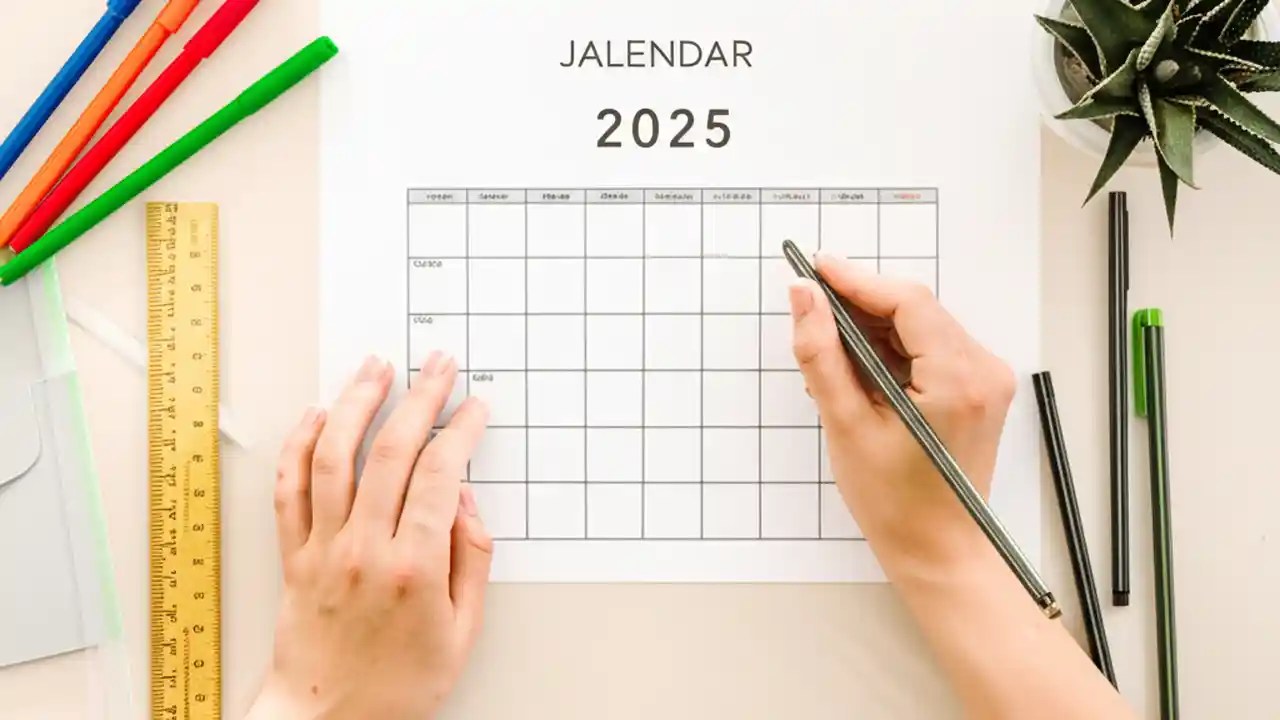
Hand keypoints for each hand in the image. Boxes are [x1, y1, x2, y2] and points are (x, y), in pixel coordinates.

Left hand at [246, 353, 492, 719]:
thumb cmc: (398, 685)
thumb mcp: (462, 634)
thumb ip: (472, 563)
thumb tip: (467, 503)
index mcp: (413, 569)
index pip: (441, 475)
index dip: (461, 430)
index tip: (476, 406)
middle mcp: (364, 549)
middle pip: (392, 452)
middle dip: (420, 397)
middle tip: (438, 365)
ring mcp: (323, 548)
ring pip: (335, 456)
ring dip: (356, 403)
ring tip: (375, 367)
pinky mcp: (293, 554)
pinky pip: (289, 487)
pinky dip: (300, 444)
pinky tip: (317, 415)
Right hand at [789, 254, 1016, 570]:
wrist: (938, 553)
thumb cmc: (897, 505)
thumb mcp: (847, 425)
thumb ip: (821, 354)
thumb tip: (804, 299)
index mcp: (960, 379)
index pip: (906, 302)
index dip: (856, 280)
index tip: (814, 271)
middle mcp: (984, 371)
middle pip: (914, 311)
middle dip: (859, 306)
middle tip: (809, 311)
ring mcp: (985, 380)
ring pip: (919, 328)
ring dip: (872, 332)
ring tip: (827, 357)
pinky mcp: (977, 390)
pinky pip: (929, 350)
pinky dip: (890, 352)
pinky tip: (855, 372)